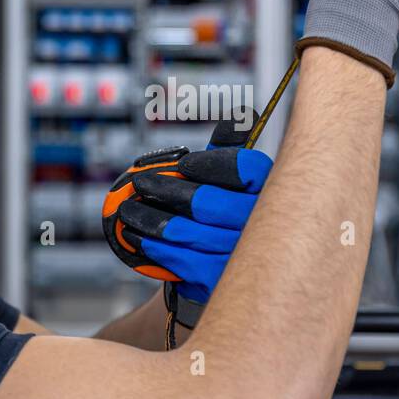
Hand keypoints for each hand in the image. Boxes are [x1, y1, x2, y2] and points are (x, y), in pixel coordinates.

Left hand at [102, 114, 272, 303]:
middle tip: (140, 183)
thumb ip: (229, 152)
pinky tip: (137, 238)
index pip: (247, 170)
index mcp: (270, 191)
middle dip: (168, 191)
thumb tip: (238, 116)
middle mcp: (265, 226)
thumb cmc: (224, 218)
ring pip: (191, 233)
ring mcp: (244, 258)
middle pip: (211, 203)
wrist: (222, 274)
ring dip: (152, 220)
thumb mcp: (229, 183)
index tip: (183, 164)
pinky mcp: (223, 281)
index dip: (211, 165)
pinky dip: (157, 248)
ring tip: (128, 211)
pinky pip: (184, 261)